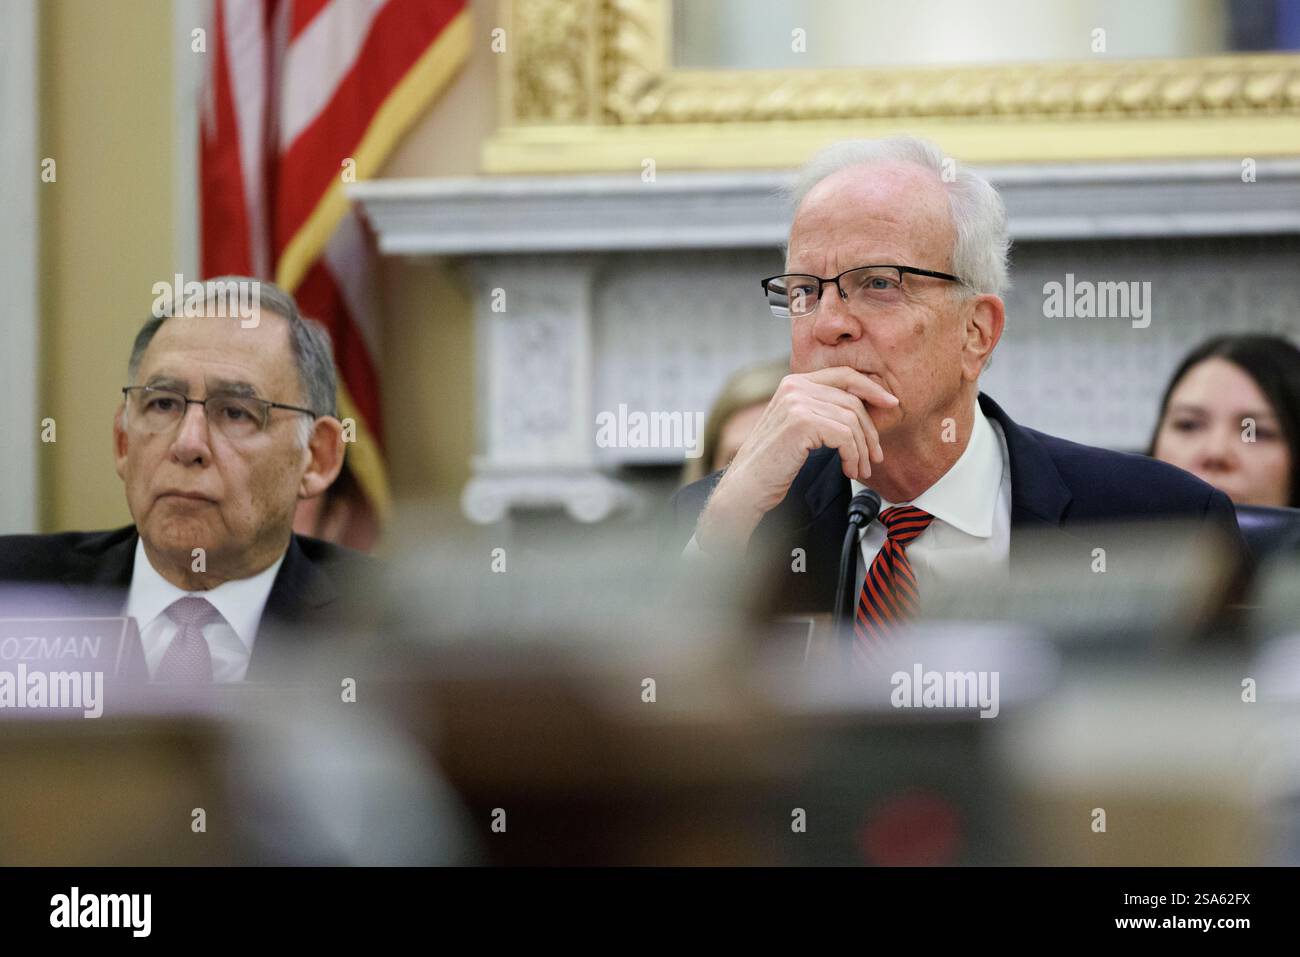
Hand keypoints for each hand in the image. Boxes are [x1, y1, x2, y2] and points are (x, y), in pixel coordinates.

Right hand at [695, 367, 897, 553]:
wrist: (747, 486)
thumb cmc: (772, 463)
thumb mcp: (799, 429)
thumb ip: (823, 412)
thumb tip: (864, 412)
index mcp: (794, 383)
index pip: (844, 375)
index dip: (871, 388)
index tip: (891, 403)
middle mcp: (794, 386)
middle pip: (852, 401)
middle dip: (870, 432)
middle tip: (874, 456)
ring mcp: (796, 402)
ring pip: (851, 420)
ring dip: (862, 449)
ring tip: (859, 469)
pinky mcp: (801, 422)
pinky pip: (845, 436)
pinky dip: (853, 455)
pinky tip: (848, 469)